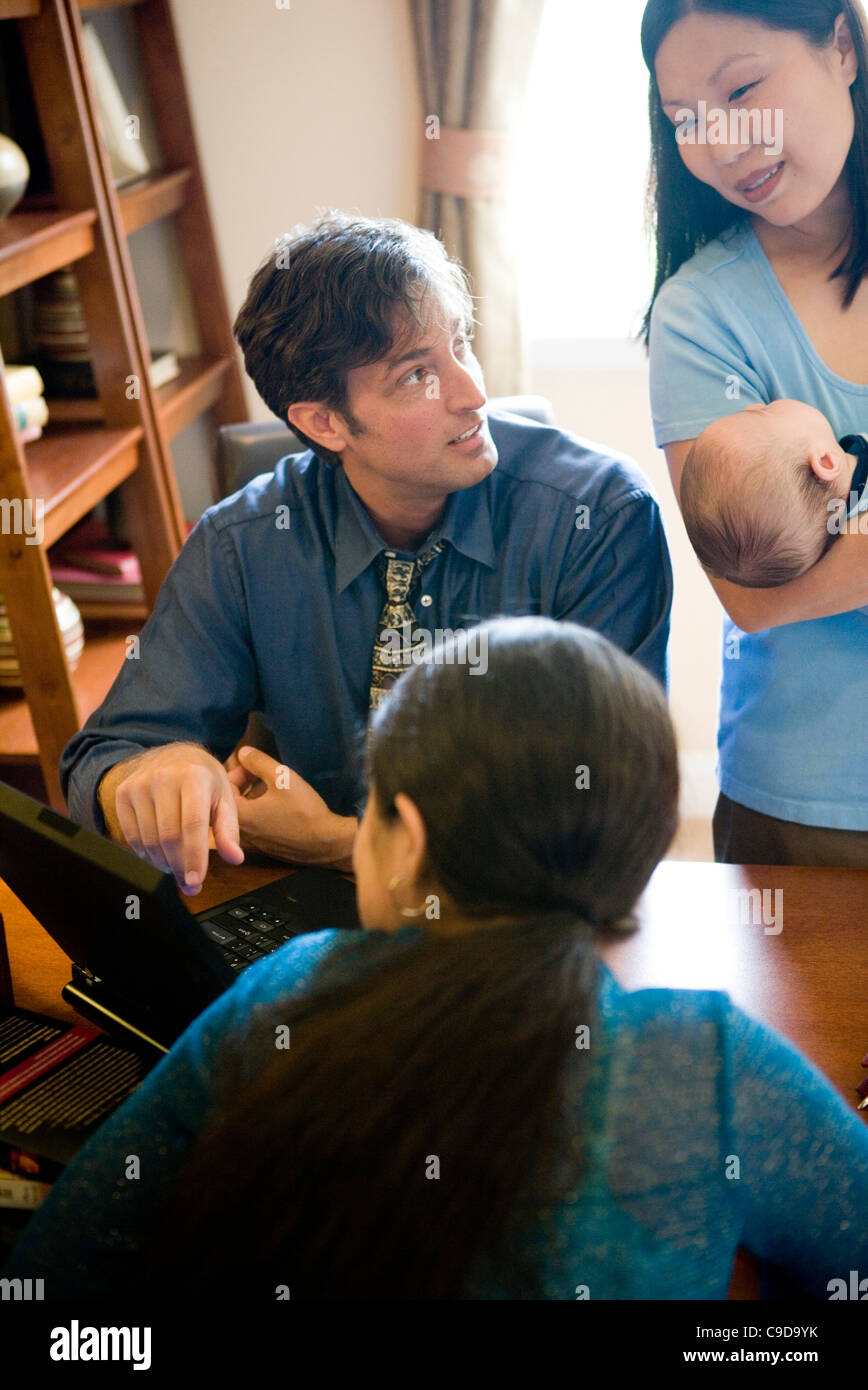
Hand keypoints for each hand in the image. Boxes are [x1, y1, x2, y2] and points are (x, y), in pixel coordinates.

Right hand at [103, 743, 244, 895]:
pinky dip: (146, 854)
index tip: (195, 882)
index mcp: (194, 776)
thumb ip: (229, 829)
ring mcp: (139, 785)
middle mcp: (163, 777)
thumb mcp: (224, 797)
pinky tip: (159, 856)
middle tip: (190, 884)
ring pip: (149, 840)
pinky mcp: (123, 793)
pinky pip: (131, 835)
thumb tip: (235, 858)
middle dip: (180, 867)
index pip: (193, 825)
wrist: (173, 754)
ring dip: (164, 863)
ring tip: (177, 869)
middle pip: (169, 837)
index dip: (194, 857)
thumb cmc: (203, 779)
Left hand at [227, 746, 356, 868]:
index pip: (225, 788)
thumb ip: (259, 762)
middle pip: (232, 802)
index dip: (238, 772)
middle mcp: (240, 833)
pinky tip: (276, 806)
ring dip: (251, 798)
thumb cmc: (303, 810)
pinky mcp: (264, 849)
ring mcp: (252, 844)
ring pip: (243, 815)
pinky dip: (258, 812)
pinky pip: (253, 826)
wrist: (325, 844)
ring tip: (268, 787)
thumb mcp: (282, 777)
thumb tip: (242, 752)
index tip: (254, 766)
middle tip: (258, 773)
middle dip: (243, 784)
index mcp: (240, 816)